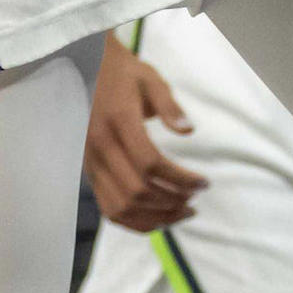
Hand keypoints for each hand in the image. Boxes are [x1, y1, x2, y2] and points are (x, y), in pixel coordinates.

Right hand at [85, 38, 202, 231]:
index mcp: (117, 121)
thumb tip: (187, 131)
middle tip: (195, 197)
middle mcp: (100, 146)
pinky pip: (109, 209)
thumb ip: (169, 105)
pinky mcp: (90, 173)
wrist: (89, 71)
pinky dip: (135, 221)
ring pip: (121, 207)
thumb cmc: (125, 75)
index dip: (180, 179)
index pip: (150, 162)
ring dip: (155, 217)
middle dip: (172, 200)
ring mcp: (92, 163)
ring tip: (182, 212)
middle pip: (137, 190)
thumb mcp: (151, 79)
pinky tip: (159, 217)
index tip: (204, 182)